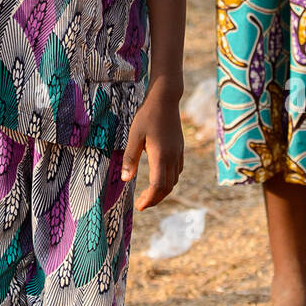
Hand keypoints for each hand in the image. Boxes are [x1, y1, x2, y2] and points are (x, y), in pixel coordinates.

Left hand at [121, 80, 183, 210]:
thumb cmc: (147, 116)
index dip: (149, 199)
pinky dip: (169, 180)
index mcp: (160, 156)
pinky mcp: (180, 148)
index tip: (139, 206)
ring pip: (174, 180)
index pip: (158, 186)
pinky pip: (178, 170)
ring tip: (150, 194)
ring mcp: (178, 153)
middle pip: (167, 187)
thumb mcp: (134, 136)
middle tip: (142, 204)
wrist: (165, 99)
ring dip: (163, 191)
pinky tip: (160, 177)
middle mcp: (172, 157)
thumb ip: (130, 158)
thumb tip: (125, 180)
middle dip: (155, 199)